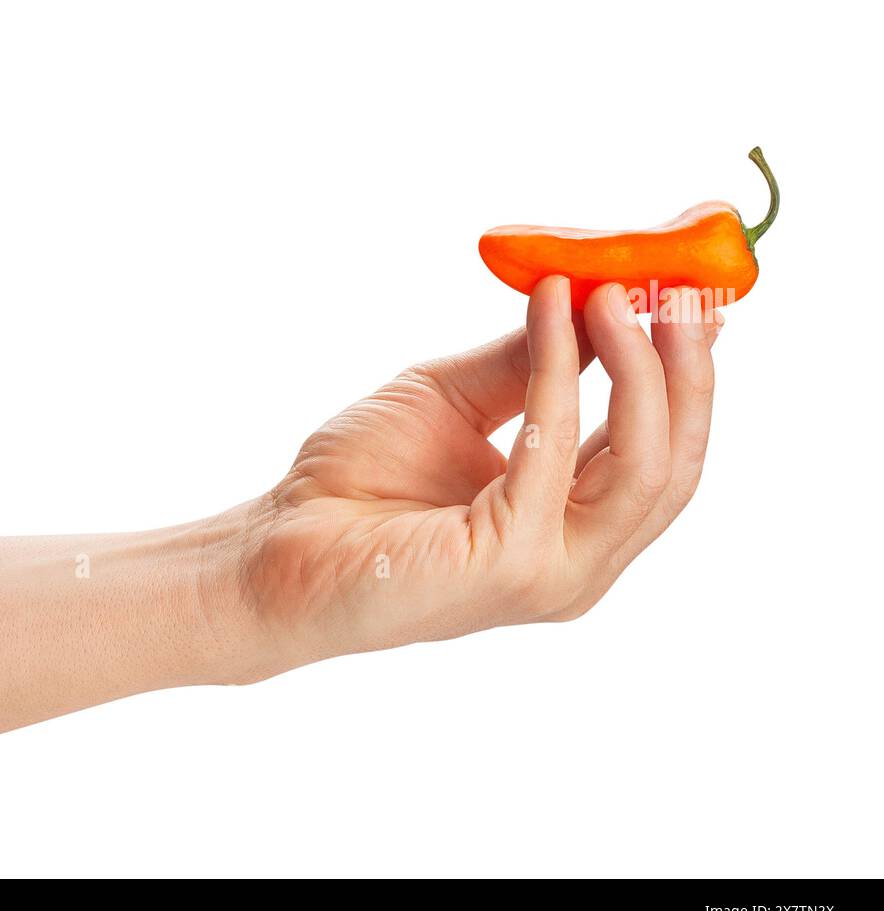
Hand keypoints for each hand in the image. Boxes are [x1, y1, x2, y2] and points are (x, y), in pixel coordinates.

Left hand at [234, 276, 721, 675]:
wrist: (277, 544)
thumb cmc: (357, 483)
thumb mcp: (457, 400)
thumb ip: (530, 365)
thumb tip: (593, 295)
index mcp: (571, 524)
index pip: (662, 449)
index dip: (685, 369)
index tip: (689, 288)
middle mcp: (578, 558)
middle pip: (676, 460)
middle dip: (685, 366)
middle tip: (681, 283)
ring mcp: (552, 571)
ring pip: (645, 464)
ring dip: (638, 365)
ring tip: (613, 288)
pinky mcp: (512, 567)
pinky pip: (555, 449)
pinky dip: (557, 371)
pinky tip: (549, 310)